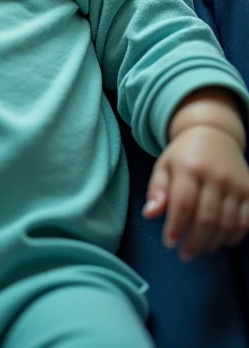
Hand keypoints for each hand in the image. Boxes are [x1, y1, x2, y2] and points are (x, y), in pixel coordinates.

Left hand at [143, 126, 248, 261]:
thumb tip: (149, 214)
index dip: (176, 228)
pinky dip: (233, 236)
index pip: (183, 204)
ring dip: (212, 243)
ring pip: (227, 224)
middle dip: (194, 242)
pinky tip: (220, 241)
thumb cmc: (184, 155)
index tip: (169, 243)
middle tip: (185, 254)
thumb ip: (156, 190)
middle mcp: (215, 175)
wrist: (214, 134)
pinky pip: (245, 222)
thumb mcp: (164, 166)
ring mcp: (236, 183)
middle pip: (206, 218)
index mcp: (189, 167)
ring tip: (199, 249)